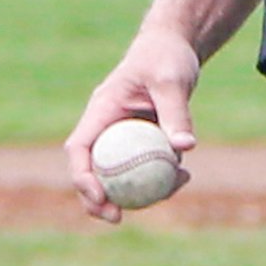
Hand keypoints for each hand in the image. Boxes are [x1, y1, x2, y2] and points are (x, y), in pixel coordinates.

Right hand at [64, 28, 200, 222]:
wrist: (175, 46)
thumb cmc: (167, 56)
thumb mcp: (171, 80)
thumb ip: (176, 112)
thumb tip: (186, 147)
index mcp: (101, 110)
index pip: (79, 147)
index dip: (81, 176)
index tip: (99, 197)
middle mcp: (106, 126)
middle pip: (91, 169)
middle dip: (97, 199)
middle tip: (117, 218)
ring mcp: (123, 136)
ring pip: (119, 175)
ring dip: (140, 192)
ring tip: (179, 184)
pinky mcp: (141, 141)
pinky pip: (143, 169)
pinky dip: (160, 178)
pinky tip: (185, 175)